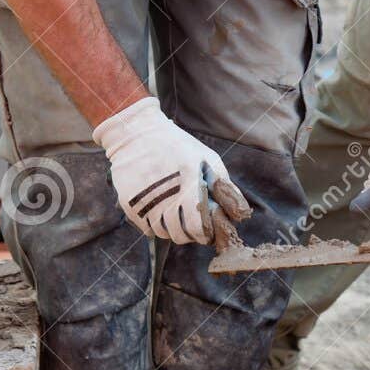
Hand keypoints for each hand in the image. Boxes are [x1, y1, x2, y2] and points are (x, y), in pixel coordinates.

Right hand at [92, 97, 250, 243]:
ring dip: (173, 229)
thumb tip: (240, 213)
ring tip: (177, 213)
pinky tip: (161, 208)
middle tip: (193, 222)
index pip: (198, 228)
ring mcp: (145, 203)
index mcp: (188, 186)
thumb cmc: (177, 145)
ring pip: (164, 234)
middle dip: (191, 233)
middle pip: (181, 236)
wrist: (135, 133)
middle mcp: (165, 198)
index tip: (208, 230)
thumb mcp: (207, 158)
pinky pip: (147, 228)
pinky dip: (156, 224)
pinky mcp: (129, 205)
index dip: (206, 234)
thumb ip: (224, 186)